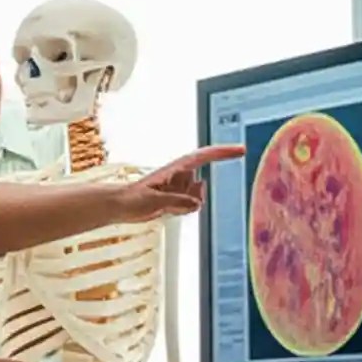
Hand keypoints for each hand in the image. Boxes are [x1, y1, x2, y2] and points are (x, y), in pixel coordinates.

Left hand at [117, 144, 244, 221]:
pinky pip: (190, 206)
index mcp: (175, 169)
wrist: (120, 206)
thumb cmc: (132, 198)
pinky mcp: (177, 198)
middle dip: (191, 197)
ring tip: (162, 206)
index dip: (223, 152)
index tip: (241, 150)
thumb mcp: (153, 200)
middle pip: (200, 186)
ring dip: (184, 206)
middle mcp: (180, 176)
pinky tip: (165, 210)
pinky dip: (182, 211)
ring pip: (196, 199)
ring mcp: (180, 187)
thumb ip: (176, 201)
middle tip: (167, 202)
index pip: (204, 156)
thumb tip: (196, 203)